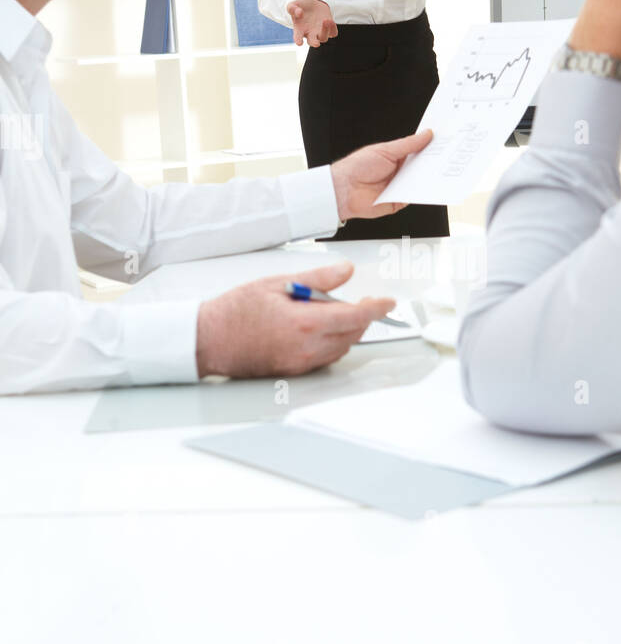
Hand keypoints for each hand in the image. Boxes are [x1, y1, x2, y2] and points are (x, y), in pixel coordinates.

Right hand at [195, 261, 395, 378]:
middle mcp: (307, 348)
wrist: (208, 340)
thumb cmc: (235, 311)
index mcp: (305, 323)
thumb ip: (317, 279)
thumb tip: (345, 272)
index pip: (356, 316)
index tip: (389, 302)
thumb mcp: (278, 283)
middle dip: (362, 317)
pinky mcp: (294, 371)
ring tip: (327, 311)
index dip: (377, 308)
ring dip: (346, 330)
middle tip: (360, 299)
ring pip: (341, 347)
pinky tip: (316, 328)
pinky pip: (325, 358)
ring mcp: (301, 363)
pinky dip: (331, 342)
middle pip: (353, 333)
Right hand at [287, 0, 337, 46]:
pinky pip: (333, 33)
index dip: (298, 40)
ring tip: (326, 20)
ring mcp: (320, 32)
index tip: (299, 42)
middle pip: (313, 42)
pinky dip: (333, 29)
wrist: (313, 4)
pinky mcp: (329, 28)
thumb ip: (292, 8)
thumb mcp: (293, 5)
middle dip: (314, 43)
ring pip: (324, 38)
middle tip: (316, 43)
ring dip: (325, 31)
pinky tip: (330, 21)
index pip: (298, 37)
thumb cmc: (301, 7)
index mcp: (299, 30)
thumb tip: (299, 13)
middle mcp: (310, 34)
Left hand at [330, 128, 433, 220]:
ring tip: (440, 169)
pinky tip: (427, 185)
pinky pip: (414, 196)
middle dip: (434, 161)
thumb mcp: (385, 150)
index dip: (430, 146)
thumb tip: (426, 134)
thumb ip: (408, 144)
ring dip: (429, 176)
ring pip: (420, 181)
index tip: (443, 141)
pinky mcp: (399, 201)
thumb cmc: (357, 167)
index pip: (418, 151)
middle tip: (447, 155)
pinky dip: (421, 191)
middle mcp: (399, 171)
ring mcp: (399, 187)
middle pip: (422, 166)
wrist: (343, 190)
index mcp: (396, 157)